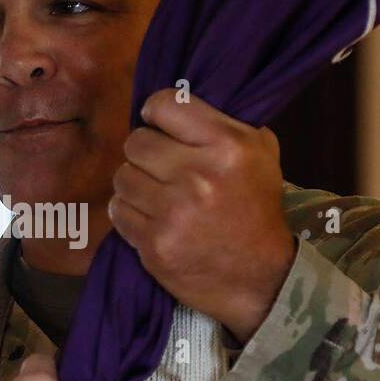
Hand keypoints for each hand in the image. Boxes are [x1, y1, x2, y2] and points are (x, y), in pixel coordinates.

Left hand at [108, 88, 296, 343]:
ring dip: (135, 184)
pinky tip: (151, 218)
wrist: (260, 278)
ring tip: (156, 194)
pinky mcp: (154, 245)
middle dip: (144, 152)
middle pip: (136, 142)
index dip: (156, 113)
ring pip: (122, 177)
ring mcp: (173, 213)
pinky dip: (130, 213)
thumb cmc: (256, 208)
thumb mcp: (260, 154)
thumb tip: (176, 102)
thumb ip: (223, 123)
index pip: (164, 104)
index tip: (159, 125)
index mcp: (227, 146)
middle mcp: (198, 176)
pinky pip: (118, 212)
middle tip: (159, 166)